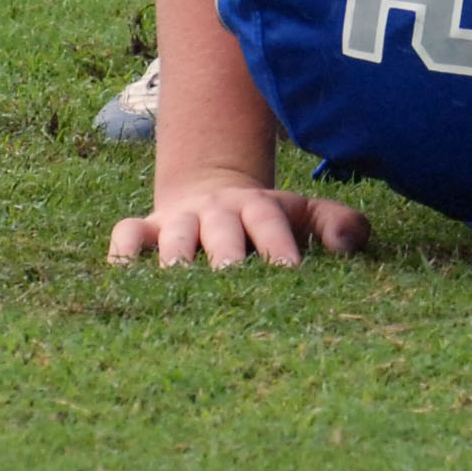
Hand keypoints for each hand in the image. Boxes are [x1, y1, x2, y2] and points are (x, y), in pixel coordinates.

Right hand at [110, 175, 371, 267]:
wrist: (210, 191)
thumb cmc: (264, 218)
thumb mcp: (302, 213)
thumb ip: (336, 223)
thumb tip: (349, 245)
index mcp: (257, 207)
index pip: (269, 223)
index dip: (278, 245)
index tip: (290, 272)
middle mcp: (217, 211)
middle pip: (221, 229)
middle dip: (225, 252)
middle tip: (230, 276)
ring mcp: (178, 219)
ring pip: (173, 234)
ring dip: (174, 255)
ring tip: (174, 279)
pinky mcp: (144, 229)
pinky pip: (126, 235)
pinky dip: (123, 252)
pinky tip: (122, 276)